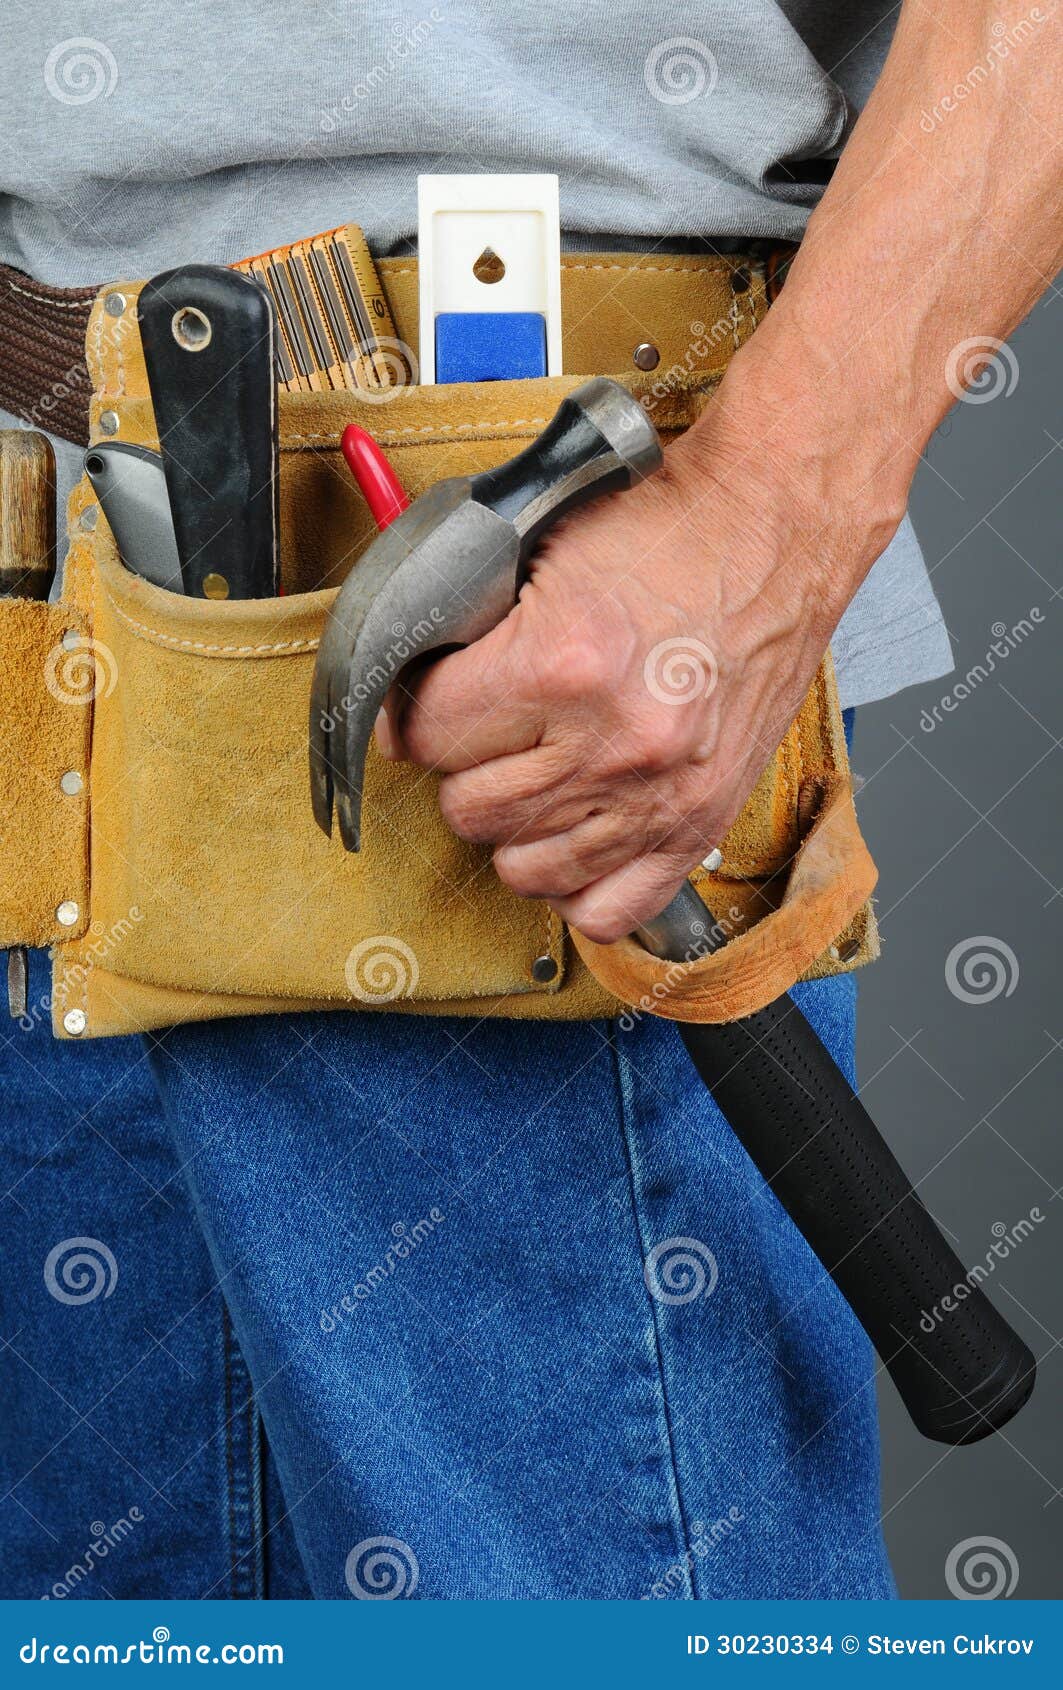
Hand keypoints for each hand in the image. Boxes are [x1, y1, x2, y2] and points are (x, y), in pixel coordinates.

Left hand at [379, 379, 896, 943]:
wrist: (775, 529)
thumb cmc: (666, 531)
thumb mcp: (540, 552)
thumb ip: (466, 630)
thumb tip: (403, 702)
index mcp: (562, 664)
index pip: (430, 736)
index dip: (416, 715)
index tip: (427, 706)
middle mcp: (610, 744)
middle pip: (470, 809)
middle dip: (466, 767)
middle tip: (492, 730)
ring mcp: (658, 796)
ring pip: (523, 868)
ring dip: (514, 827)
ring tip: (534, 777)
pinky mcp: (699, 825)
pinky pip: (605, 911)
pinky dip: (574, 885)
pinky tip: (571, 834)